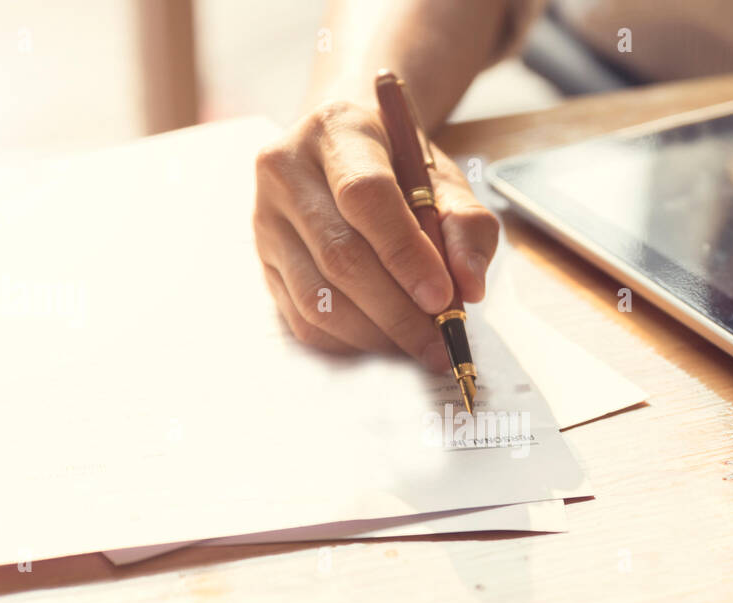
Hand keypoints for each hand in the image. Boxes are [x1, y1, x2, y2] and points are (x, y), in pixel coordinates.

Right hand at [253, 100, 498, 371]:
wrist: (344, 154)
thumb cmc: (399, 168)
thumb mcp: (444, 180)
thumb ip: (468, 227)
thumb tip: (469, 286)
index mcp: (336, 130)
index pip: (364, 196)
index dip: (406, 253)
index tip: (442, 298)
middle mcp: (285, 170)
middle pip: (339, 255)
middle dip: (398, 310)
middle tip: (441, 339)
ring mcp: (265, 219)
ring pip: (317, 297)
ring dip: (376, 333)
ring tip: (418, 343)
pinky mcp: (262, 262)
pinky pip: (302, 319)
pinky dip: (350, 341)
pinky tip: (384, 339)